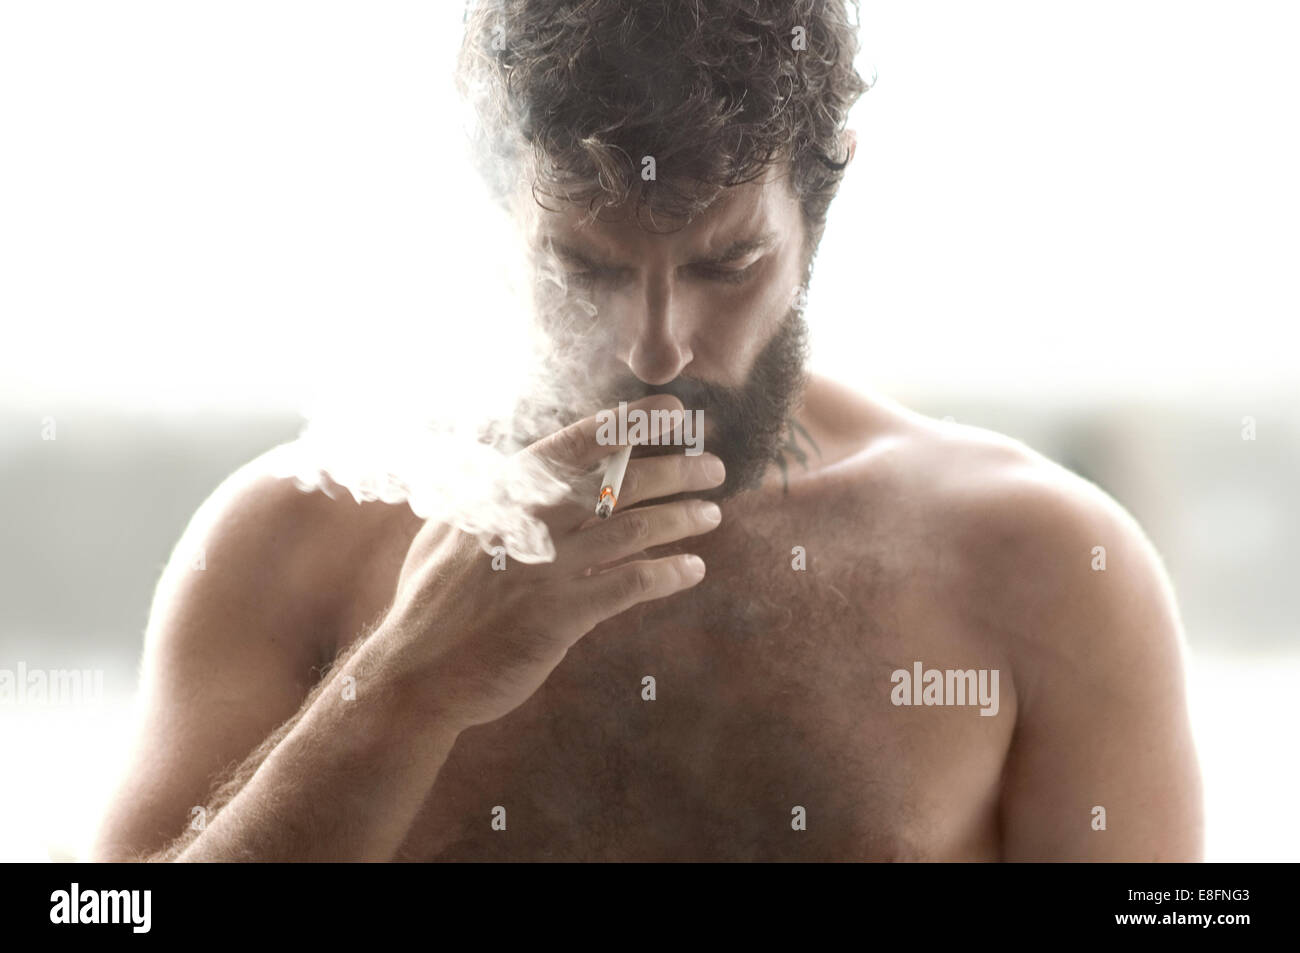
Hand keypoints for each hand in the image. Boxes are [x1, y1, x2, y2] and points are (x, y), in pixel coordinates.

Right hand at [377, 395, 724, 732]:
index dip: (632, 422)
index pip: (579, 442)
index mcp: (505, 492)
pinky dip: (668, 573)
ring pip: (635, 528)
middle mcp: (530, 520)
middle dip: (676, 468)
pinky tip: (691, 570)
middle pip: (621, 480)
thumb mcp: (450, 529)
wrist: (415, 672)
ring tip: (710, 514)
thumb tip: (522, 472)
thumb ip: (491, 498)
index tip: (672, 412)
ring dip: (681, 517)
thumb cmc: (432, 599)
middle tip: (712, 468)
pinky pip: (631, 584)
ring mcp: (546, 567)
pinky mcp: (561, 615)